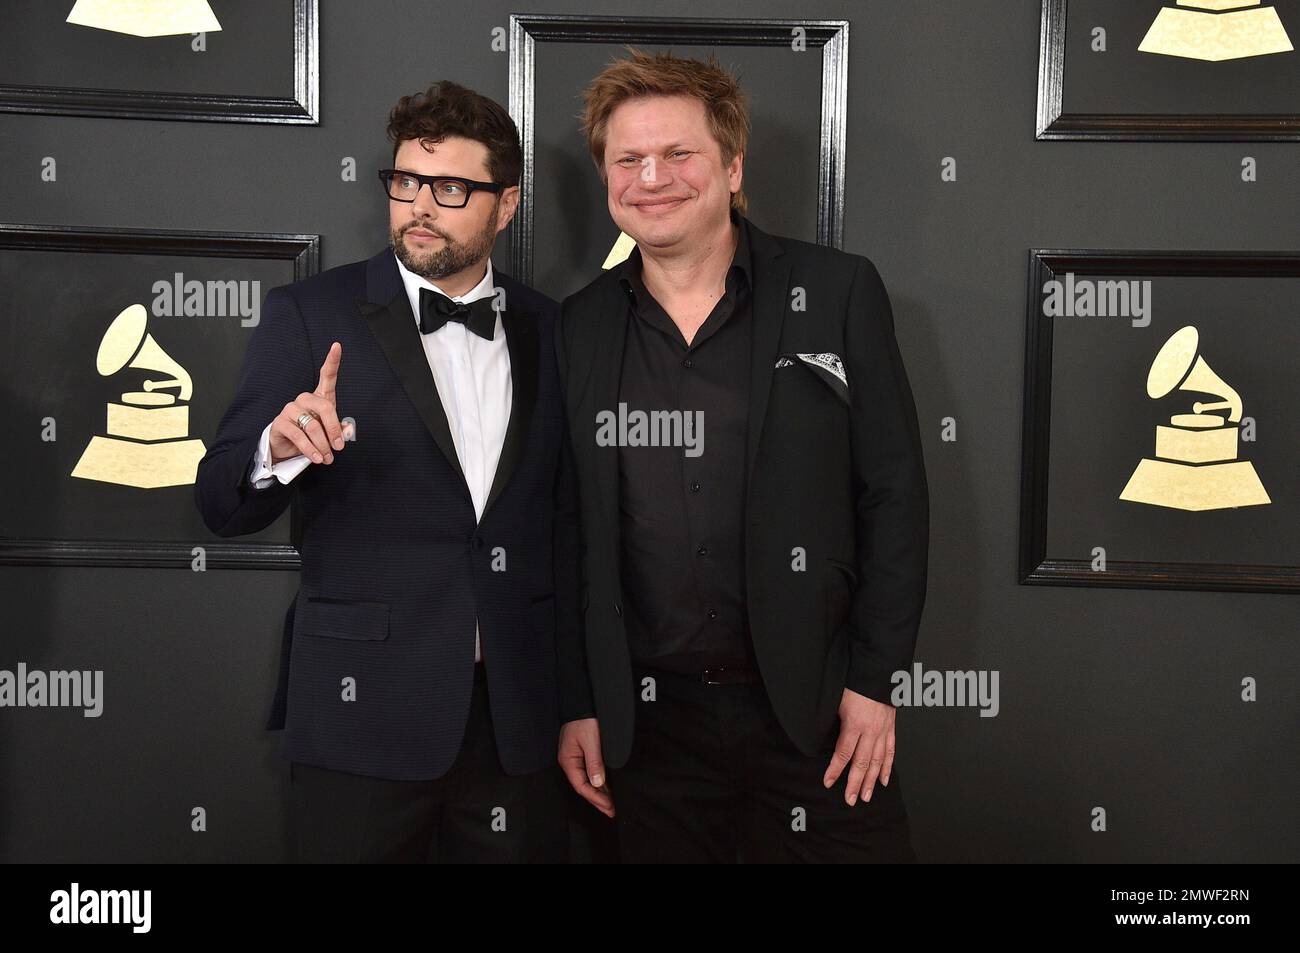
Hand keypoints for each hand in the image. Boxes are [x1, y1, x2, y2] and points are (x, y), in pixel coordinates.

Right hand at [268, 341, 349, 465]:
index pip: (327, 376)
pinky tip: (317, 458)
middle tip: (339, 447)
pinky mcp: (280, 422)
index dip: (332, 361)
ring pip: (312, 426)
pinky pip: (299, 436)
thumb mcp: (329, 432)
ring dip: (323, 445)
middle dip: (334, 430)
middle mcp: (305, 399)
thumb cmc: (312, 436)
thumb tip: (348, 430)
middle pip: (325, 407)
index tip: (337, 346)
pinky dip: (311, 450)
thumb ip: (340, 429)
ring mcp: (290, 409)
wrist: (287, 449)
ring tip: (327, 458)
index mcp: (320, 397)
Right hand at [558, 718, 613, 817]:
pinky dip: (599, 782)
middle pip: (584, 786)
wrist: (582, 702)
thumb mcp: (591, 741)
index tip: (609, 806)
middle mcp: (570, 762)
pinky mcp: (582, 753)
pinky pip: (590, 772)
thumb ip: (594, 762)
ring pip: (588, 781)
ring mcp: (575, 758)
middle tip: (611, 812)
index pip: (581, 786)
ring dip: (599, 793)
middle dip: (598, 800)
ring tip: (611, 805)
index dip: (595, 798)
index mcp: (568, 760)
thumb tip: (597, 783)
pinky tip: (607, 789)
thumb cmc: (584, 719)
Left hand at [822, 687, 896, 805]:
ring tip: (866, 796)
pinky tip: (883, 780)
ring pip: (877, 761)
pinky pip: (890, 751)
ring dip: (871, 781)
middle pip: (862, 763)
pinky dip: (887, 767)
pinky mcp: (891, 729)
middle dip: (855, 783)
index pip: (843, 753)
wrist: (876, 673)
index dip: (835, 769)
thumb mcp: (837, 701)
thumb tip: (819, 736)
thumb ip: (832, 721)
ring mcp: (882, 731)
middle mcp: (870, 731)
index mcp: (854, 724)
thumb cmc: (855, 684)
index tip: (828, 782)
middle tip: (850, 799)